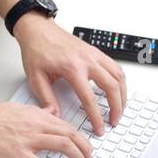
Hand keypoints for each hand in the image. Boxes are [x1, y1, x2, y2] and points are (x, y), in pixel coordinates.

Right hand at [0, 101, 93, 157]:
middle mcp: (35, 124)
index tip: (83, 145)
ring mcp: (27, 139)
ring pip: (64, 146)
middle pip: (71, 134)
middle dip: (85, 148)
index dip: (79, 137)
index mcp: (34, 114)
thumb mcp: (14, 108)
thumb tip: (49, 112)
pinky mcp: (18, 154)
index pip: (65, 124)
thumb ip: (34, 112)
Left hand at [13, 14, 126, 134]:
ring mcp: (94, 54)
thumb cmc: (36, 49)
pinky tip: (117, 90)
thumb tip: (55, 115)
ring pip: (118, 76)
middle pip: (112, 87)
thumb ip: (46, 98)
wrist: (37, 29)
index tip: (99, 128)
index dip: (96, 117)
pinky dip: (120, 80)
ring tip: (119, 109)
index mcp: (72, 68)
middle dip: (116, 108)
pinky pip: (115, 67)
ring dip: (122, 94)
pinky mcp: (95, 51)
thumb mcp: (35, 77)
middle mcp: (87, 60)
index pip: (90, 98)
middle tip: (114, 121)